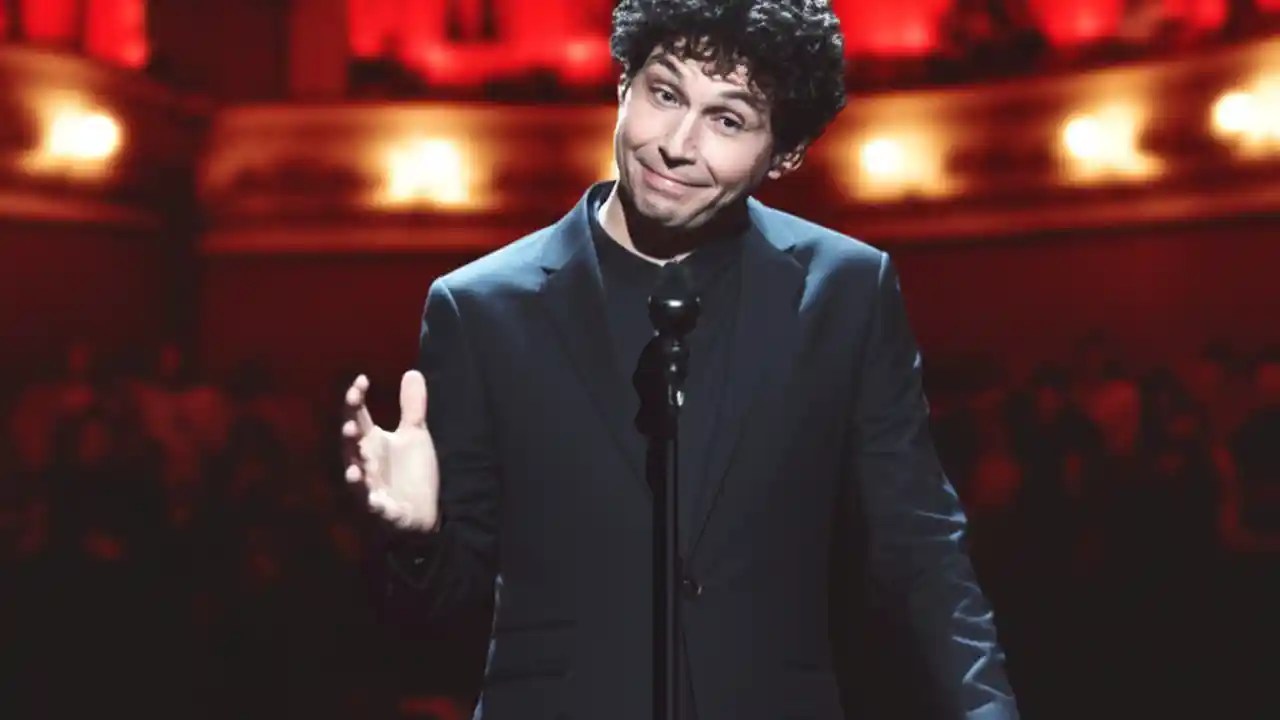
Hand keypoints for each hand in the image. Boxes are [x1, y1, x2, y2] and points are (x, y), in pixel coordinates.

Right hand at [342, 371, 440, 531]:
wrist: (422, 512)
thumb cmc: (411, 472)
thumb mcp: (415, 435)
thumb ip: (412, 406)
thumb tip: (412, 371)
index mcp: (370, 441)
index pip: (356, 416)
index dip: (355, 399)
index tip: (362, 380)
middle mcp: (364, 463)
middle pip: (351, 447)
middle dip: (350, 436)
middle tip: (351, 423)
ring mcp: (370, 488)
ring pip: (357, 480)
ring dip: (355, 472)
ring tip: (356, 465)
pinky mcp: (382, 511)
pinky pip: (375, 508)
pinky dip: (374, 505)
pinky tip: (375, 500)